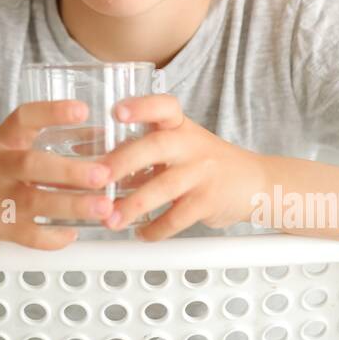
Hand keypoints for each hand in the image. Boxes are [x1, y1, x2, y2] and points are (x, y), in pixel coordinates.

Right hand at [0, 100, 115, 248]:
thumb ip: (44, 141)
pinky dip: (54, 238)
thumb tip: (99, 137)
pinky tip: (72, 232)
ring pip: (35, 203)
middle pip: (31, 165)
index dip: (52, 112)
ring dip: (73, 206)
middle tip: (103, 174)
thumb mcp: (4, 147)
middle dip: (70, 170)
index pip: (24, 118)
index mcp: (1, 140)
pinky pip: (29, 236)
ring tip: (104, 206)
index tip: (82, 109)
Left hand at [98, 94, 267, 240]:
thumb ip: (139, 149)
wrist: (254, 183)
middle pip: (156, 146)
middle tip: (98, 178)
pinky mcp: (208, 200)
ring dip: (133, 205)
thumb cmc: (202, 163)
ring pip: (164, 187)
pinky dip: (155, 229)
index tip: (117, 112)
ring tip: (110, 220)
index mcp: (178, 125)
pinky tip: (141, 233)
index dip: (141, 106)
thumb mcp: (177, 146)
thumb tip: (84, 158)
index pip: (163, 106)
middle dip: (123, 162)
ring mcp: (202, 172)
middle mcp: (190, 144)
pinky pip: (177, 218)